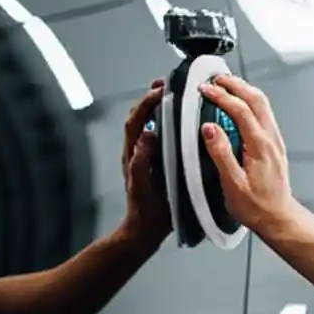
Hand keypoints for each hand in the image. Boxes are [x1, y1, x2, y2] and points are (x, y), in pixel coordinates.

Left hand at [119, 78, 171, 245]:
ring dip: (157, 107)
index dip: (147, 102)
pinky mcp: (155, 163)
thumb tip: (147, 133)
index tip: (162, 90)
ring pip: (148, 124)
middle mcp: (137, 151)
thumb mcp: (142, 185)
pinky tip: (181, 121)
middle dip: (150, 97)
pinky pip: (159, 136)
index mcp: (133, 153)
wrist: (146, 230)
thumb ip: (141, 160)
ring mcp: (145, 156)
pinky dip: (166, 123)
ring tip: (173, 94)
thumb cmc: (144, 210)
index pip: (136, 120)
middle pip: (139, 116)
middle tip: (167, 83)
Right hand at [198, 74, 299, 234]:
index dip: (221, 96)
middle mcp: (270, 139)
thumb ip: (220, 153)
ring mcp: (274, 140)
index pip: (240, 110)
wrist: (278, 218)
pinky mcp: (273, 145)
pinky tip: (239, 105)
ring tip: (225, 85)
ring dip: (243, 90)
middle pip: (256, 99)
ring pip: (262, 104)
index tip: (204, 90)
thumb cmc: (256, 206)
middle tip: (215, 78)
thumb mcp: (232, 183)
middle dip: (235, 84)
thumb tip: (209, 128)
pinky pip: (263, 114)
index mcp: (259, 146)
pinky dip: (249, 101)